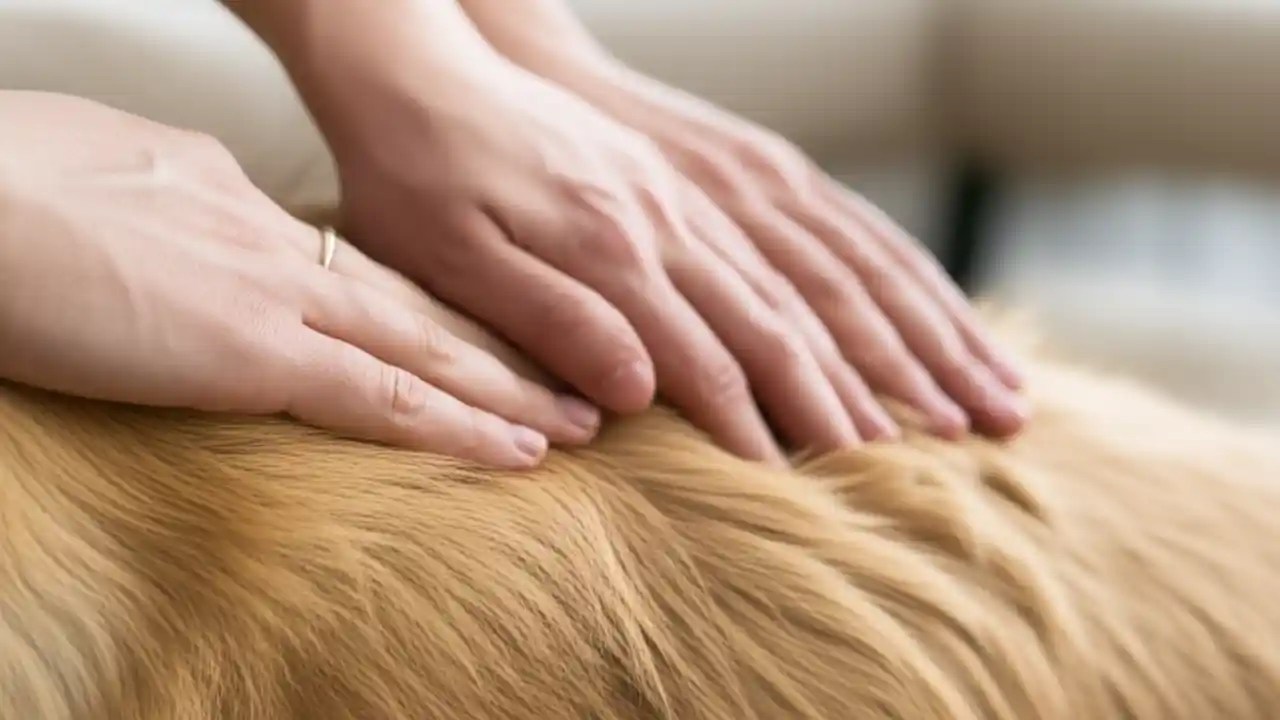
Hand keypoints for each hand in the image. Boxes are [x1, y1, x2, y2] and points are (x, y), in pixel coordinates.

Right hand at [0, 92, 599, 467]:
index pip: (352, 268)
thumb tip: (197, 242)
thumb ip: (172, 210)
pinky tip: (514, 451)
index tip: (472, 338)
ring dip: (506, 391)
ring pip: (423, 350)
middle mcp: (275, 241)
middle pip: (414, 303)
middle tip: (574, 380)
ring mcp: (273, 294)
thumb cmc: (1, 188)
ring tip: (575, 423)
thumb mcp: (105, 180)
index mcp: (236, 197)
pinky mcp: (252, 350)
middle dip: (498, 348)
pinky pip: (381, 399)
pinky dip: (456, 427)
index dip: (421, 310)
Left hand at [453, 0, 1029, 439]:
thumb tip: (640, 392)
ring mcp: (713, 185)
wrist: (428, 65)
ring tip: (975, 394)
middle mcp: (684, 216)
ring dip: (908, 334)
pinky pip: (830, 222)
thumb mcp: (451, 255)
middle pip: (796, 317)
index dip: (767, 427)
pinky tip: (928, 305)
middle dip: (869, 393)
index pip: (711, 357)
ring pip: (832, 268)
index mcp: (615, 248)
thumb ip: (551, 318)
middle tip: (940, 457)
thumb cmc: (423, 173)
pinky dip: (891, 272)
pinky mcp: (724, 164)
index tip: (823, 490)